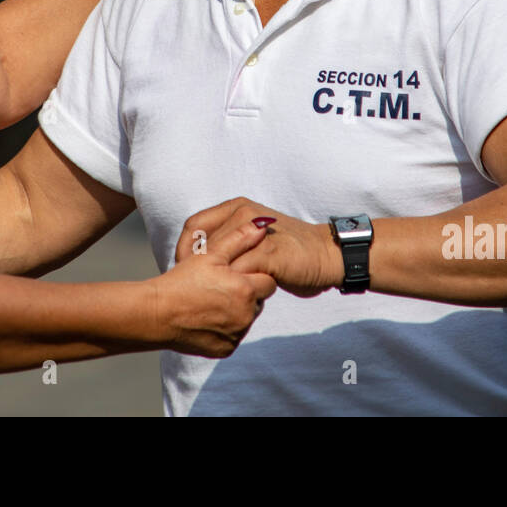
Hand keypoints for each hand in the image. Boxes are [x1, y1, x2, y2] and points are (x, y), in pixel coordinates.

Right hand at [153, 217, 275, 357]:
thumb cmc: (182, 280)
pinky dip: (226, 327)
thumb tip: (262, 225)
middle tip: (223, 286)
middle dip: (248, 293)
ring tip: (213, 300)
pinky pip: (235, 335)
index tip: (237, 272)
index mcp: (246, 290)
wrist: (157, 315)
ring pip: (247, 318)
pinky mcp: (226, 349)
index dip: (254, 275)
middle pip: (259, 301)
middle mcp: (246, 315)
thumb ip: (239, 239)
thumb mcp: (209, 255)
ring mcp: (236, 335)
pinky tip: (207, 317)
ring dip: (238, 310)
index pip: (268, 281)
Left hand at [177, 197, 341, 298]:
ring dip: (210, 279)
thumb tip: (195, 258)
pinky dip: (232, 287)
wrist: (326, 254)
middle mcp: (244, 214)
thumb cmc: (286, 250)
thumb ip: (228, 240)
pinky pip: (240, 272)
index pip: (194, 225)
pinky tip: (230, 299)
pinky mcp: (270, 253)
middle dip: (191, 268)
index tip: (179, 269)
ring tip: (205, 296)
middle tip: (187, 288)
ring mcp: (257, 233)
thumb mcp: (252, 238)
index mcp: (237, 207)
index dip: (182, 248)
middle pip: (202, 242)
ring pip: (219, 257)